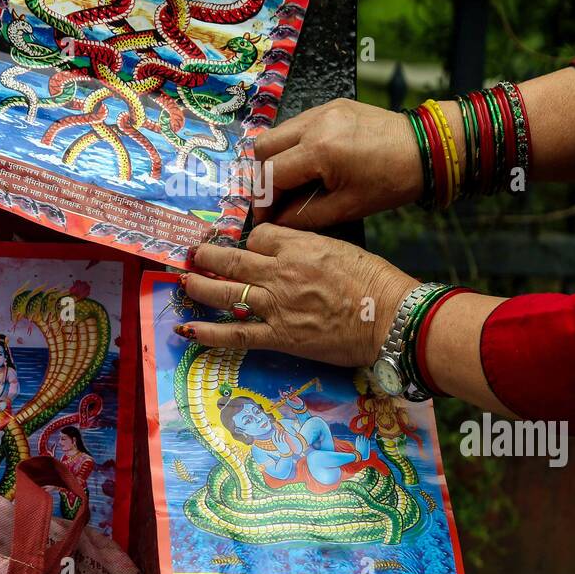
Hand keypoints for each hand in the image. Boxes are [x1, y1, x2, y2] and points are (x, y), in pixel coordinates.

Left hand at [177, 223, 420, 367]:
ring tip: (184, 282)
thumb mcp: (341, 247)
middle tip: (194, 254)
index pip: (258, 236)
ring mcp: (276, 306)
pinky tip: (186, 331)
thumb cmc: (375, 282)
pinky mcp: (279, 337)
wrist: (390, 319)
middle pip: (231, 259)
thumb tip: (288, 247)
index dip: (249, 241)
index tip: (247, 247)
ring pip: (225, 292)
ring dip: (199, 286)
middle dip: (208, 256)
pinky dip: (208, 333)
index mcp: (298, 247)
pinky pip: (235, 335)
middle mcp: (280, 273)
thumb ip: (309, 246)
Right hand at [253, 99, 423, 230]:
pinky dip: (295, 143)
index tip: (265, 218)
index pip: (271, 175)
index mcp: (319, 150)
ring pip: (278, 132)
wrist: (427, 148)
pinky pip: (299, 123)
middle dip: (264, 176)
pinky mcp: (332, 104)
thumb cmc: (391, 181)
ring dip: (278, 158)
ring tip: (293, 181)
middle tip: (276, 198)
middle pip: (263, 147)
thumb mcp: (348, 207)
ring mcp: (322, 109)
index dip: (264, 201)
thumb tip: (278, 220)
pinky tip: (311, 162)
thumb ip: (305, 215)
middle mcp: (314, 123)